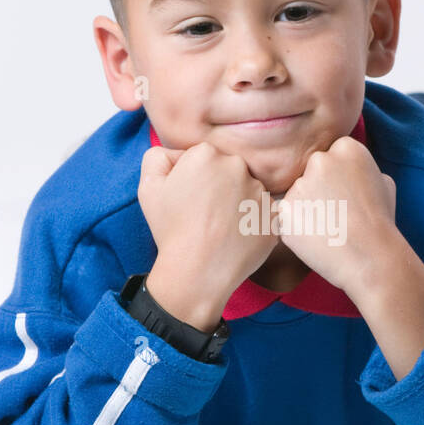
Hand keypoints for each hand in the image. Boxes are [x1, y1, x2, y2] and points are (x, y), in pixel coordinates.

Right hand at [137, 140, 279, 329]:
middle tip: (205, 214)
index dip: (195, 178)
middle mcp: (237, 166)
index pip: (205, 157)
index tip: (189, 199)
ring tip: (221, 228)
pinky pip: (265, 214)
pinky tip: (236, 237)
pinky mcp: (274, 216)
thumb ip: (157, 157)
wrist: (196, 270)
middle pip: (230, 170)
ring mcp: (260, 191)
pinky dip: (253, 223)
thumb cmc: (170, 229)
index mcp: (206, 154)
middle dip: (220, 187)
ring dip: (239, 204)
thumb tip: (177, 153)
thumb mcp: (148, 187)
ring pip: (249, 191)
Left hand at [272, 135, 398, 300]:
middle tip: (337, 215)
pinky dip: (298, 229)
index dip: (338, 181)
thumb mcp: (384, 183)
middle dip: (318, 191)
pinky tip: (318, 239)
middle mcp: (319, 160)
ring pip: (297, 195)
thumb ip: (362, 169)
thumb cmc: (380, 222)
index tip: (348, 198)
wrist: (371, 257)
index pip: (330, 158)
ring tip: (329, 229)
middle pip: (310, 173)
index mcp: (345, 147)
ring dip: (306, 210)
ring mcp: (299, 184)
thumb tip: (352, 169)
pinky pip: (287, 217)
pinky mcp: (285, 209)